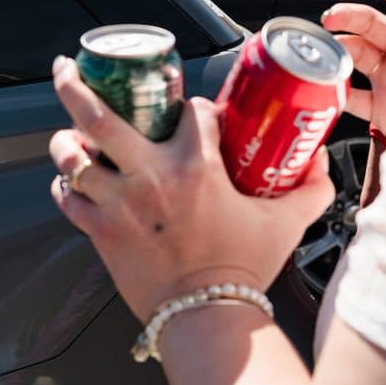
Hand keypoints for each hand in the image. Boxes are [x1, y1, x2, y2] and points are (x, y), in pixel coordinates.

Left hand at [47, 56, 333, 322]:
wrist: (207, 317)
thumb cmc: (243, 270)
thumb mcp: (285, 223)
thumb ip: (309, 191)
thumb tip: (321, 164)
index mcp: (197, 166)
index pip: (188, 111)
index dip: (189, 105)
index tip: (188, 113)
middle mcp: (151, 176)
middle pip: (98, 115)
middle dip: (74, 84)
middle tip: (67, 67)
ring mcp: (120, 203)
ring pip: (72, 156)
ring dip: (64, 142)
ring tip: (68, 135)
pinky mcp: (100, 231)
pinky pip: (68, 199)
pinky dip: (65, 187)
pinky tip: (71, 182)